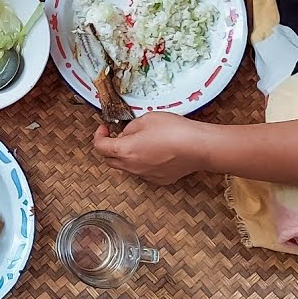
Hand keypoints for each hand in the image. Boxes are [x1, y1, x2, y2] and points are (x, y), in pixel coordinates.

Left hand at [91, 112, 210, 184]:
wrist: (199, 147)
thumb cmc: (174, 131)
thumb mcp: (146, 119)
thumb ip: (129, 128)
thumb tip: (125, 134)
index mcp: (125, 150)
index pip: (100, 147)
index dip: (98, 136)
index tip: (104, 128)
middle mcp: (132, 167)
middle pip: (109, 160)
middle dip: (109, 147)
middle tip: (118, 135)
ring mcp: (146, 176)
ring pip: (126, 167)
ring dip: (125, 156)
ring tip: (140, 142)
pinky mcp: (159, 180)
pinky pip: (142, 172)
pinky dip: (141, 163)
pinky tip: (154, 152)